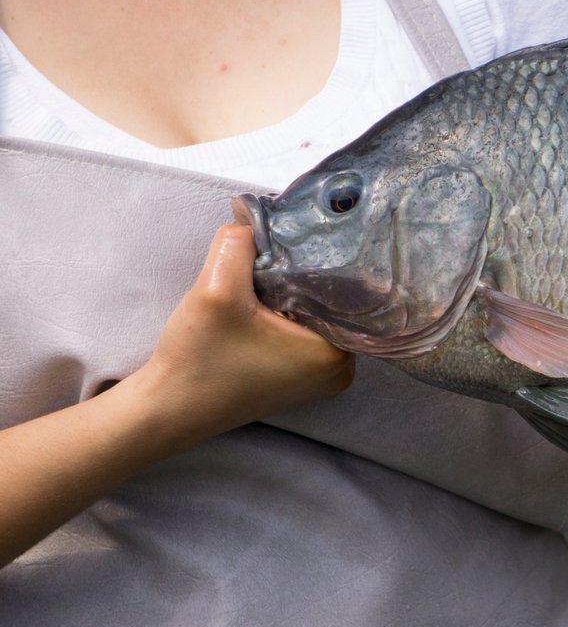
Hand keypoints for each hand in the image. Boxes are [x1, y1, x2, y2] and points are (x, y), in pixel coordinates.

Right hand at [137, 224, 354, 442]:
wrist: (167, 410)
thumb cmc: (196, 361)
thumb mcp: (215, 290)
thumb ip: (238, 245)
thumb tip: (251, 216)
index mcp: (337, 352)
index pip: (340, 286)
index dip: (311, 256)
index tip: (286, 237)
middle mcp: (341, 368)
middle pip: (327, 300)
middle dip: (297, 275)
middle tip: (267, 256)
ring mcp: (321, 378)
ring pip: (311, 313)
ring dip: (286, 294)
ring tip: (258, 282)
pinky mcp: (298, 378)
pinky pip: (300, 331)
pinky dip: (281, 314)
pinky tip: (256, 307)